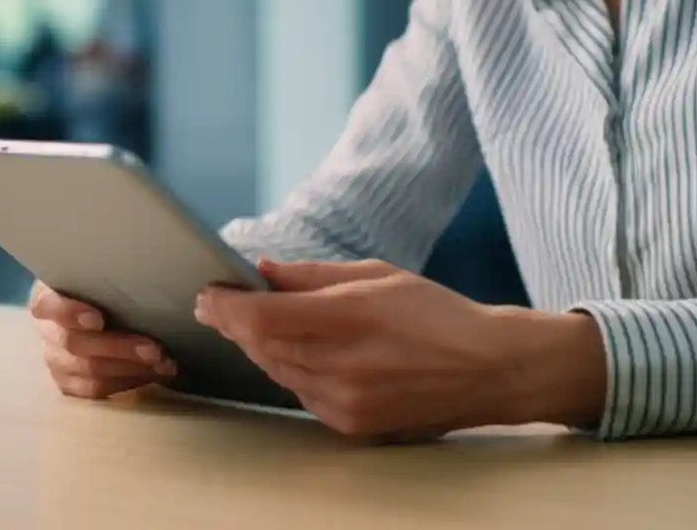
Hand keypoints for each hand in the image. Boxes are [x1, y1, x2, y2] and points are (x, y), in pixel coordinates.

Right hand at [29, 281, 176, 398]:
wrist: (100, 302)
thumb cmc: (102, 281)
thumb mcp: (104, 268)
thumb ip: (114, 269)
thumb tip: (148, 258)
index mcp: (47, 295)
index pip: (46, 305)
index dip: (68, 313)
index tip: (98, 318)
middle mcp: (47, 329)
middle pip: (74, 345)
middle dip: (119, 348)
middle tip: (155, 348)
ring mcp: (55, 359)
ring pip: (87, 372)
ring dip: (129, 369)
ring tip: (164, 363)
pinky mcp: (68, 382)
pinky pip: (94, 390)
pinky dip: (125, 383)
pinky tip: (152, 375)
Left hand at [195, 260, 604, 438]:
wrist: (489, 369)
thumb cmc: (436, 313)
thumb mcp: (377, 274)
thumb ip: (313, 275)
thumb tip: (263, 271)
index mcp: (348, 317)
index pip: (261, 317)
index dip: (225, 307)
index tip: (207, 296)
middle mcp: (341, 364)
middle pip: (261, 346)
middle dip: (238, 325)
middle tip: (225, 305)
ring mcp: (344, 401)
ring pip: (277, 372)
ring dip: (263, 348)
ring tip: (263, 325)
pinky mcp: (350, 424)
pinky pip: (301, 394)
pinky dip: (292, 371)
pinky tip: (305, 354)